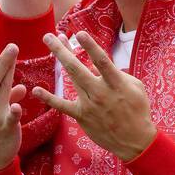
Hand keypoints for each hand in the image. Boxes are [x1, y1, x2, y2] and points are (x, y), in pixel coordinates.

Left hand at [32, 31, 156, 161]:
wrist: (135, 140)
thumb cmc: (138, 110)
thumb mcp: (135, 87)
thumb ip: (117, 74)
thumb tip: (97, 65)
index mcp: (116, 83)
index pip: (101, 61)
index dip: (90, 46)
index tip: (79, 33)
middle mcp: (101, 92)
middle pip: (77, 68)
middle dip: (62, 50)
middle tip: (50, 35)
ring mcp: (90, 104)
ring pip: (70, 79)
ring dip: (59, 59)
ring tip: (49, 43)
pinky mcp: (82, 116)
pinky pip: (62, 106)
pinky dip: (49, 98)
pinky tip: (36, 90)